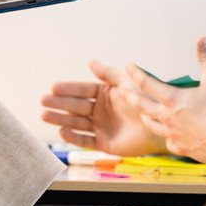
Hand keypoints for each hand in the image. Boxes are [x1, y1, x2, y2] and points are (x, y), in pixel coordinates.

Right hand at [40, 60, 165, 155]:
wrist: (161, 126)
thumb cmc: (148, 102)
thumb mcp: (127, 82)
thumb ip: (108, 74)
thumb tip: (90, 62)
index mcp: (104, 94)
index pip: (82, 90)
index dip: (68, 89)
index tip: (54, 87)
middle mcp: (99, 110)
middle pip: (75, 106)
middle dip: (59, 103)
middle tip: (44, 101)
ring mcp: (100, 127)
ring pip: (76, 123)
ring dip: (60, 119)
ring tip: (45, 115)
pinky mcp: (104, 143)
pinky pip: (85, 140)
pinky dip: (73, 137)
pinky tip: (62, 132)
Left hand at [124, 36, 205, 160]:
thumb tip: (204, 38)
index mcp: (172, 99)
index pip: (147, 83)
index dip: (136, 73)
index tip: (128, 66)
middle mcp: (167, 117)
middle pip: (142, 106)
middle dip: (130, 97)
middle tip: (120, 92)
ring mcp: (173, 134)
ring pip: (152, 125)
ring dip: (145, 118)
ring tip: (142, 115)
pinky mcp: (181, 148)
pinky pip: (170, 142)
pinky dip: (168, 138)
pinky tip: (170, 137)